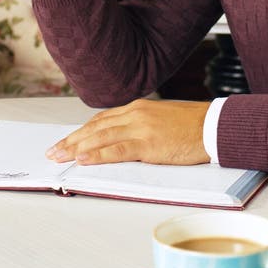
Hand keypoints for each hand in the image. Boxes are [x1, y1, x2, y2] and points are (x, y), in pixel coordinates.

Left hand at [46, 99, 211, 165]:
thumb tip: (123, 139)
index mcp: (138, 108)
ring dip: (77, 148)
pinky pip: (117, 150)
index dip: (81, 132)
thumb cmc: (193, 125)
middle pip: (95, 128)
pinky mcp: (149, 143)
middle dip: (71, 140)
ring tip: (60, 157)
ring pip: (101, 138)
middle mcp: (135, 114)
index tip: (66, 141)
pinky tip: (83, 160)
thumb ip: (142, 125)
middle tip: (53, 152)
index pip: (101, 120)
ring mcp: (141, 128)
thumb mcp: (162, 119)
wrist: (214, 125)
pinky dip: (98, 155)